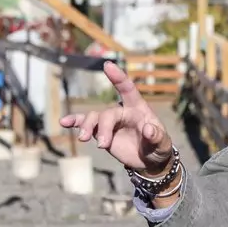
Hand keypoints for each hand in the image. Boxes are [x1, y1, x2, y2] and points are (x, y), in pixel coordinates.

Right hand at [59, 61, 173, 172]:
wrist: (148, 160)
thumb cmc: (158, 147)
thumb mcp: (163, 144)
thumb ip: (157, 137)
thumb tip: (148, 129)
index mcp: (138, 108)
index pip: (128, 89)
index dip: (118, 77)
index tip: (107, 66)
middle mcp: (122, 111)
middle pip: (107, 113)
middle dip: (104, 128)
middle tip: (102, 145)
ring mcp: (110, 122)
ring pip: (93, 117)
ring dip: (87, 127)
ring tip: (84, 139)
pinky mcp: (101, 132)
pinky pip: (85, 124)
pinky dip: (74, 122)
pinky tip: (64, 123)